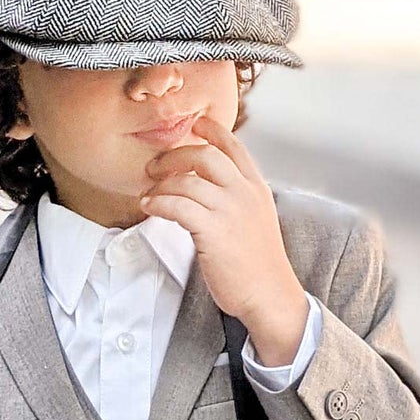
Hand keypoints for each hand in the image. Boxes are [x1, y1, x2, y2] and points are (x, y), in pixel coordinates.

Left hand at [139, 114, 308, 363]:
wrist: (270, 295)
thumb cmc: (259, 264)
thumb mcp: (257, 219)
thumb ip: (238, 198)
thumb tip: (208, 185)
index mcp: (256, 188)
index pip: (234, 146)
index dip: (211, 131)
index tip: (194, 124)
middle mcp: (244, 193)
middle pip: (205, 155)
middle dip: (174, 156)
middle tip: (156, 167)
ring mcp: (230, 211)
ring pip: (187, 180)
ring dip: (161, 184)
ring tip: (149, 194)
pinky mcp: (213, 232)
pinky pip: (177, 205)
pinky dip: (158, 202)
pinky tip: (150, 207)